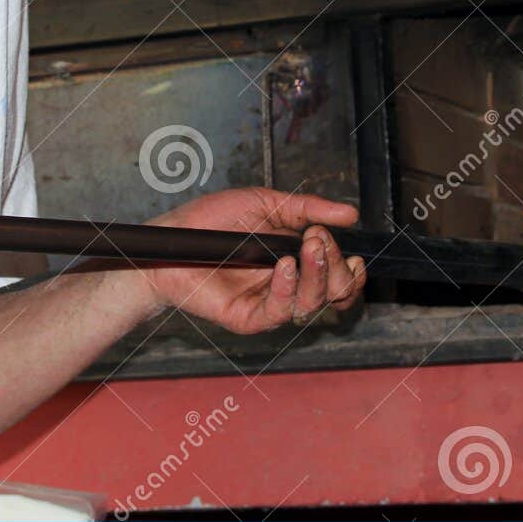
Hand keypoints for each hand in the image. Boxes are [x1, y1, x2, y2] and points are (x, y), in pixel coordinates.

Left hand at [138, 187, 366, 333]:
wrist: (171, 238)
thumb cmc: (212, 220)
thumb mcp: (266, 203)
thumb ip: (308, 209)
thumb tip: (351, 215)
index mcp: (297, 260)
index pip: (340, 275)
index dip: (347, 262)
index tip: (329, 235)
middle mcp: (289, 285)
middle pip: (335, 293)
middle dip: (337, 268)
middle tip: (319, 242)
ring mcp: (270, 303)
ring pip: (313, 305)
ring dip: (317, 275)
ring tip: (307, 248)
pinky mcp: (249, 318)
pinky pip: (280, 311)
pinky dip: (287, 287)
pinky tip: (283, 265)